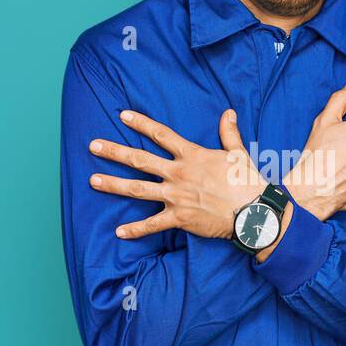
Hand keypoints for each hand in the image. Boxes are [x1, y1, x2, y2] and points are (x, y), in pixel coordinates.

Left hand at [88, 108, 266, 239]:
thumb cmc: (246, 181)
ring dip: (114, 185)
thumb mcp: (237, 153)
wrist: (253, 211)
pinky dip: (135, 230)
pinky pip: (153, 225)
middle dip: (114, 152)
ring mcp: (176, 196)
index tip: (122, 115)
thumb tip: (228, 113)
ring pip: (138, 189)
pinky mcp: (179, 218)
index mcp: (192, 156)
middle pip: (140, 160)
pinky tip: (119, 232)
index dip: (141, 123)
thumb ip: (228, 132)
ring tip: (93, 181)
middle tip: (93, 146)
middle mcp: (179, 174)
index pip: (161, 135)